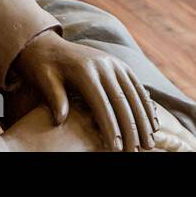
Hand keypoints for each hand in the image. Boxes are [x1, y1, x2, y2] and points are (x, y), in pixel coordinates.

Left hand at [12, 31, 155, 151]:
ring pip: (135, 94)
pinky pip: (137, 86)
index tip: (115, 148)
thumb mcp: (43, 80)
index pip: (101, 103)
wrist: (47, 44)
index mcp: (84, 71)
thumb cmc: (43, 67)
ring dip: (144, 120)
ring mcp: (114, 64)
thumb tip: (60, 119)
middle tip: (137, 151)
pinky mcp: (120, 65)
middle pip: (123, 100)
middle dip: (132, 128)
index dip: (110, 126)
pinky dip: (146, 106)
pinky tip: (152, 123)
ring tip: (149, 143)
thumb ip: (54, 98)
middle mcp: (104, 65)